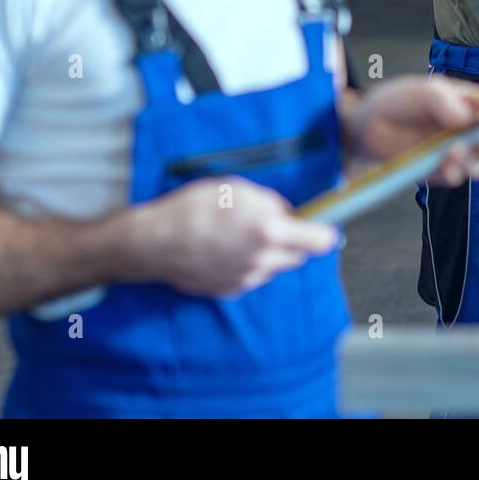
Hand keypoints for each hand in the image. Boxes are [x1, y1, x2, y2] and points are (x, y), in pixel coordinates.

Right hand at [127, 178, 338, 297]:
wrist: (154, 242)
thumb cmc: (193, 209)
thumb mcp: (237, 190)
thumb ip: (270, 203)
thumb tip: (287, 214)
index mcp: (269, 231)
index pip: (319, 241)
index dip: (324, 232)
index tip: (323, 226)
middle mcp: (263, 260)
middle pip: (299, 256)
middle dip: (294, 241)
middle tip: (274, 225)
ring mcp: (247, 278)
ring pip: (275, 267)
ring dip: (271, 253)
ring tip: (243, 236)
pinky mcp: (232, 290)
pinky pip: (253, 276)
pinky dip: (250, 265)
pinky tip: (228, 250)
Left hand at [346, 75, 478, 186]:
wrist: (361, 132)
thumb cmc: (394, 104)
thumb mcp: (415, 92)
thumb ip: (440, 100)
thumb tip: (464, 117)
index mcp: (472, 103)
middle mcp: (471, 131)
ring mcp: (457, 155)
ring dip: (471, 161)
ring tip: (452, 152)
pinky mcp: (440, 174)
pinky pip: (454, 178)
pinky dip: (450, 173)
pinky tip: (442, 165)